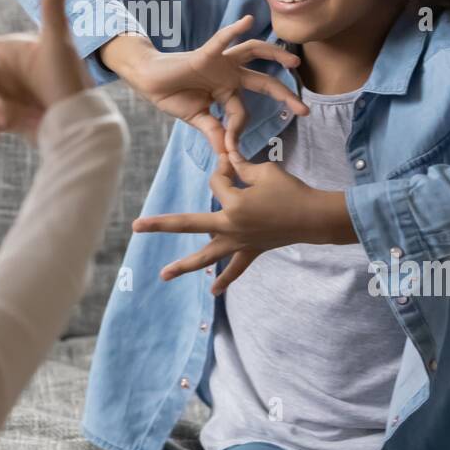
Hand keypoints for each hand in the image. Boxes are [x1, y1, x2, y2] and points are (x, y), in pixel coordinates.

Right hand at [103, 14, 307, 154]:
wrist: (148, 80)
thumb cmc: (172, 95)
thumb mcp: (197, 118)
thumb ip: (214, 131)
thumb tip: (226, 154)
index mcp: (227, 91)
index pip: (243, 112)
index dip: (238, 131)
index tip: (232, 150)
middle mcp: (229, 74)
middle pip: (264, 81)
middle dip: (285, 94)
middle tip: (305, 109)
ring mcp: (220, 62)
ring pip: (254, 52)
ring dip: (275, 54)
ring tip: (293, 62)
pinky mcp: (205, 54)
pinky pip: (221, 40)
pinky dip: (234, 30)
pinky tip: (248, 20)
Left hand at [132, 150, 354, 294]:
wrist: (314, 216)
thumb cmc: (290, 190)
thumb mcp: (264, 171)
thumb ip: (242, 166)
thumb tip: (227, 158)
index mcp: (233, 204)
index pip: (217, 181)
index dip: (224, 168)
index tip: (234, 162)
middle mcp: (230, 227)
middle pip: (189, 224)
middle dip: (161, 225)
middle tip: (135, 227)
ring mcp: (239, 242)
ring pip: (206, 255)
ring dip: (184, 266)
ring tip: (163, 275)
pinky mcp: (251, 251)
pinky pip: (236, 268)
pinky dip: (225, 279)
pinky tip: (212, 290)